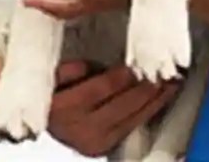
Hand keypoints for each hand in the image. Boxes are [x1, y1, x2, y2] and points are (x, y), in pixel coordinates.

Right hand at [47, 61, 179, 157]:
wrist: (37, 122)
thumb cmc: (46, 93)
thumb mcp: (50, 74)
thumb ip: (69, 69)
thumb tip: (92, 67)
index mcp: (63, 108)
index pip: (102, 88)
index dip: (125, 75)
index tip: (143, 61)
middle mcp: (81, 129)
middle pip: (123, 105)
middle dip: (148, 87)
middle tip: (168, 72)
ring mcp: (94, 142)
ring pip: (132, 119)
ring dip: (155, 101)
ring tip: (172, 84)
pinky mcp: (103, 148)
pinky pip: (131, 128)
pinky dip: (148, 112)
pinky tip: (159, 100)